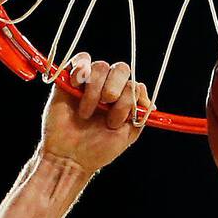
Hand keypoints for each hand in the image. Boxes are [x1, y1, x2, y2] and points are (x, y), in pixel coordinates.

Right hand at [40, 54, 149, 175]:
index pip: (135, 85)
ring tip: (86, 112)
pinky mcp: (69, 78)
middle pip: (121, 69)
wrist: (70, 157)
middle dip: (116, 88)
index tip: (126, 116)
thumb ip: (140, 116)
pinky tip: (76, 88)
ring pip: (101, 67)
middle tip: (106, 105)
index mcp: (123, 101)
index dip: (132, 96)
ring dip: (95, 89)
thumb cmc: (97, 150)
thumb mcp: (127, 136)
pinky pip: (81, 59)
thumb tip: (148, 100)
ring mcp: (89, 83)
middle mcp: (107, 89)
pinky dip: (81, 70)